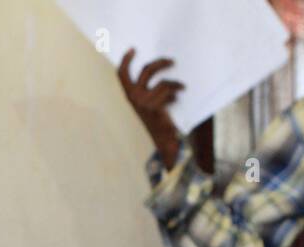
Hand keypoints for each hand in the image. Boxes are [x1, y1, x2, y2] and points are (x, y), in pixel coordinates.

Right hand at [117, 48, 183, 164]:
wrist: (163, 139)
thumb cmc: (157, 118)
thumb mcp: (148, 101)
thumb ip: (147, 87)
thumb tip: (158, 65)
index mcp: (129, 95)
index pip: (122, 75)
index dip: (125, 61)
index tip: (133, 49)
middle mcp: (134, 97)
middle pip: (147, 70)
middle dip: (161, 63)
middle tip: (172, 62)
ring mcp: (144, 102)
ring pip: (162, 82)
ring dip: (175, 83)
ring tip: (181, 86)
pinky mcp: (155, 106)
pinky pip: (168, 91)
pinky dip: (175, 92)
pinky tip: (178, 97)